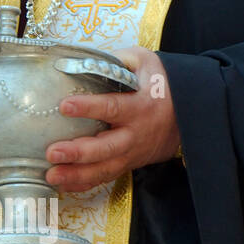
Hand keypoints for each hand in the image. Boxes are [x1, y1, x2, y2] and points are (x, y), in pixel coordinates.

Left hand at [45, 46, 181, 192]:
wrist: (192, 112)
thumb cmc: (161, 83)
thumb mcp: (144, 62)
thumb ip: (115, 60)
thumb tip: (79, 58)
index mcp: (141, 105)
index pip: (113, 107)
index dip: (89, 107)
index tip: (64, 105)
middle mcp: (138, 133)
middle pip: (108, 147)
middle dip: (79, 152)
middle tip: (53, 152)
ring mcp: (135, 152)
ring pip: (106, 168)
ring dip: (78, 174)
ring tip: (51, 175)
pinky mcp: (131, 163)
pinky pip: (107, 176)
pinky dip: (85, 183)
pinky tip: (63, 184)